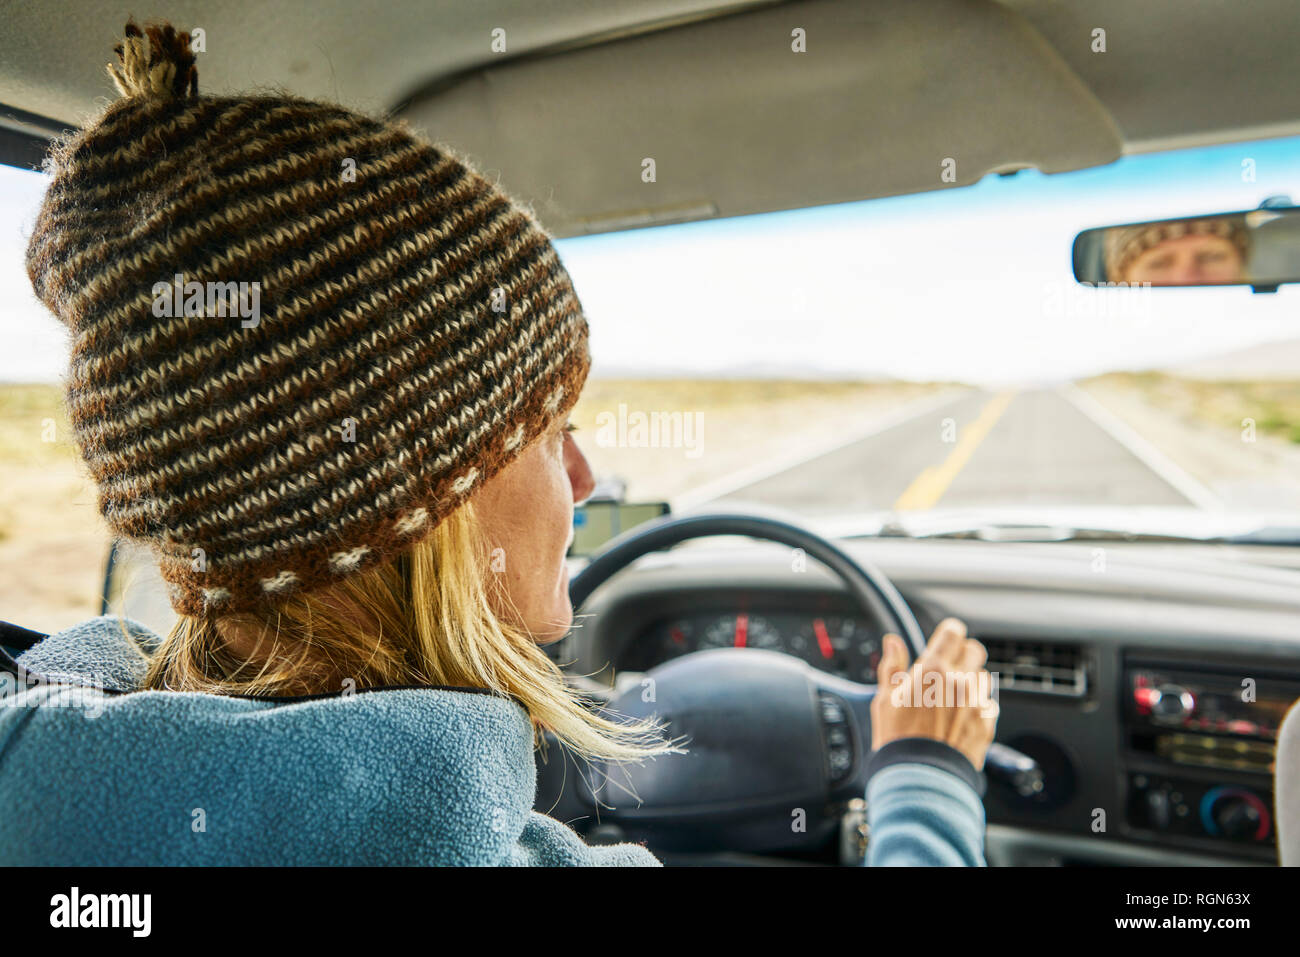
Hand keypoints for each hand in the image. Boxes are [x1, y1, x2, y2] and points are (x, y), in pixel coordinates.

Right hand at [870, 617, 997, 769]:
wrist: (920, 779)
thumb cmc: (898, 740)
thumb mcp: (884, 699)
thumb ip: (892, 666)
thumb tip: (892, 642)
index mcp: (932, 669)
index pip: (953, 632)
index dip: (948, 633)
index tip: (944, 639)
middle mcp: (960, 682)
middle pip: (975, 650)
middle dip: (962, 653)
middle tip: (947, 666)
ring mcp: (976, 703)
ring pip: (983, 676)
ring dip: (971, 679)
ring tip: (952, 696)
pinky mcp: (987, 723)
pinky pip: (988, 703)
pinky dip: (977, 705)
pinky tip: (959, 718)